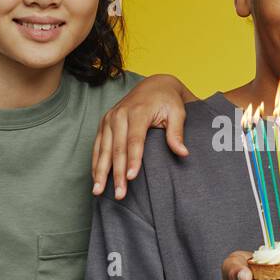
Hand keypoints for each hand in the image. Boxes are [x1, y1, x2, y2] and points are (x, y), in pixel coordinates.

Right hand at [92, 74, 192, 199]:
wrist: (154, 85)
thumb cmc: (168, 101)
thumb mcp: (178, 113)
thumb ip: (177, 133)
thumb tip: (183, 153)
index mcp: (138, 111)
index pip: (134, 140)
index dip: (133, 160)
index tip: (132, 178)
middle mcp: (119, 114)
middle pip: (116, 148)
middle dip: (116, 173)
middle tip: (118, 193)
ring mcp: (109, 118)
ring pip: (103, 149)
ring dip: (101, 171)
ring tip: (98, 191)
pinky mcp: (104, 123)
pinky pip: (97, 146)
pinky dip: (95, 163)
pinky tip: (95, 178)